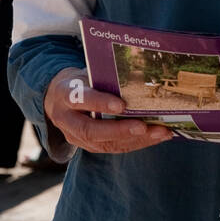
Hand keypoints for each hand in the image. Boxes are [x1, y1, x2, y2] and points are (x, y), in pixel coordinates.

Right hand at [43, 67, 173, 153]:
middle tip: (144, 127)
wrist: (59, 98)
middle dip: (120, 130)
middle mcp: (67, 119)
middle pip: (90, 130)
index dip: (100, 103)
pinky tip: (157, 137)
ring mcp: (76, 137)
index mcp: (65, 94)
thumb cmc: (82, 81)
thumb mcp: (87, 73)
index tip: (122, 105)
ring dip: (135, 140)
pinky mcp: (89, 146)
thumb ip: (105, 77)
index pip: (80, 99)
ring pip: (104, 144)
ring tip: (160, 133)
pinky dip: (137, 143)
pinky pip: (113, 148)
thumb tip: (141, 75)